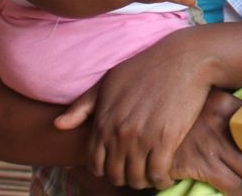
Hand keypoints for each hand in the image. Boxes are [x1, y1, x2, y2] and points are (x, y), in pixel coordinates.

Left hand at [52, 31, 211, 189]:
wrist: (183, 59)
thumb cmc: (145, 67)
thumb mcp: (108, 82)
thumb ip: (82, 106)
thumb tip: (58, 125)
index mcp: (103, 120)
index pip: (95, 162)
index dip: (105, 170)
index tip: (118, 167)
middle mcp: (118, 133)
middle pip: (115, 174)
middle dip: (124, 178)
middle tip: (136, 173)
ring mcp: (141, 137)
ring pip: (136, 178)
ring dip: (143, 182)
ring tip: (151, 176)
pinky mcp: (165, 139)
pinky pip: (158, 174)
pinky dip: (161, 180)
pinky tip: (165, 176)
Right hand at [170, 91, 241, 194]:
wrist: (147, 125)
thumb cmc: (185, 118)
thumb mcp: (212, 104)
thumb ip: (237, 114)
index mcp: (231, 104)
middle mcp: (225, 123)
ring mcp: (213, 145)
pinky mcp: (200, 164)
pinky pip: (233, 186)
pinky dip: (238, 191)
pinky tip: (233, 187)